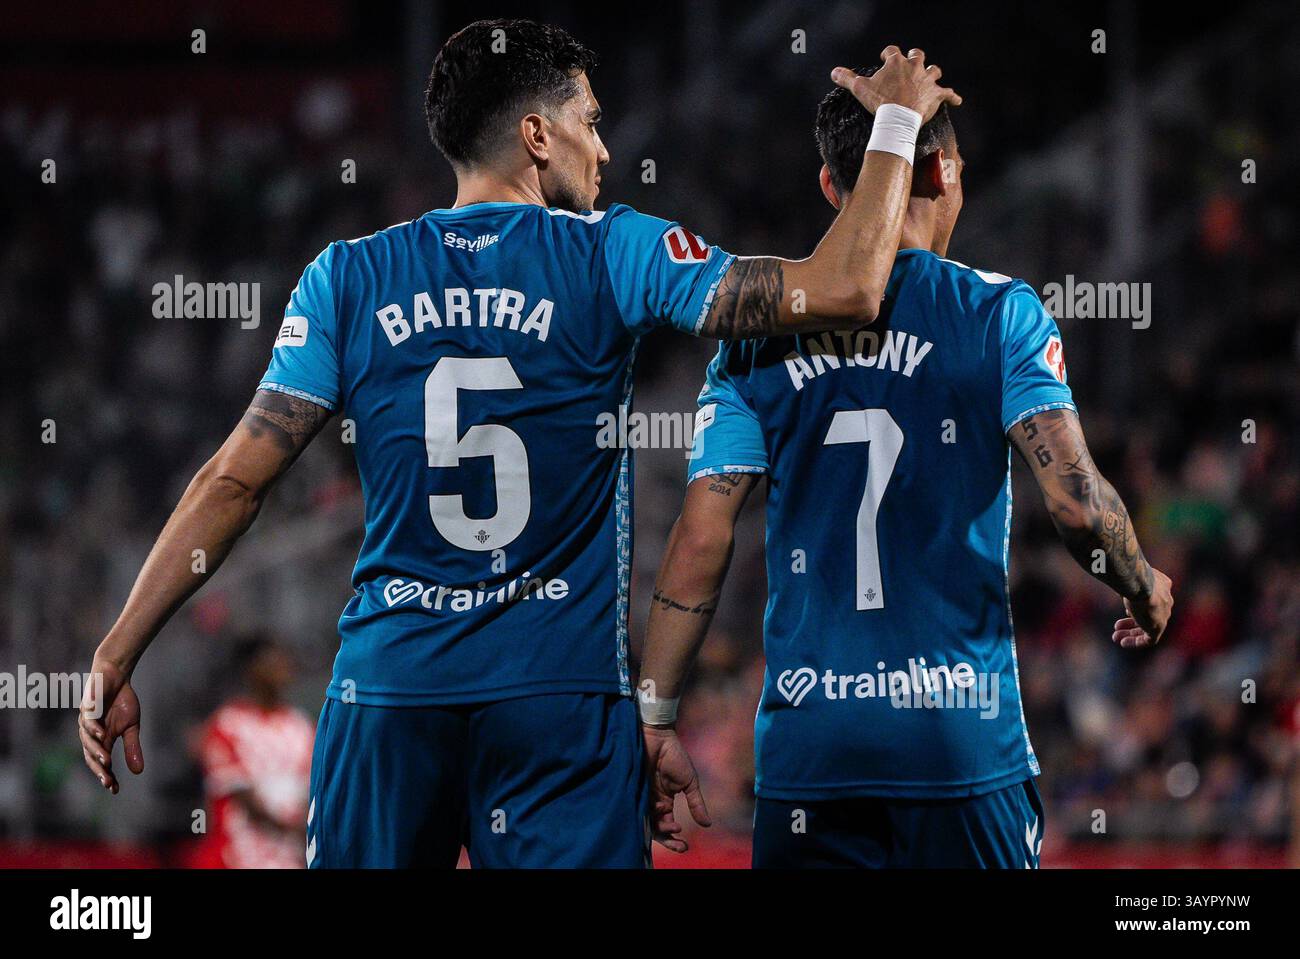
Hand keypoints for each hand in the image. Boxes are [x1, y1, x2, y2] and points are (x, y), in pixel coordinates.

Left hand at [78, 653, 144, 793]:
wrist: (115, 675)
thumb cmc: (121, 700)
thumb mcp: (132, 726)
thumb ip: (132, 747)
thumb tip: (138, 772)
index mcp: (102, 739)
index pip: (102, 762)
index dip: (107, 775)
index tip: (114, 789)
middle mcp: (91, 732)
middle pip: (91, 755)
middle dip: (99, 768)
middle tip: (107, 780)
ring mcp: (87, 719)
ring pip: (87, 739)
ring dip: (96, 750)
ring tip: (106, 761)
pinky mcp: (88, 705)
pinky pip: (88, 719)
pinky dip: (93, 728)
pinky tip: (102, 735)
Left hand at [642, 725, 710, 852]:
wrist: (658, 737)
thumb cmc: (675, 756)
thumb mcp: (690, 782)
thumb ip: (696, 803)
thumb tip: (707, 824)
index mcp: (665, 801)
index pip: (668, 825)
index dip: (674, 838)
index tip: (685, 846)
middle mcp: (652, 802)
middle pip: (656, 828)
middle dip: (668, 840)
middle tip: (679, 846)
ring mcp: (642, 796)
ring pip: (648, 822)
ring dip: (661, 830)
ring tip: (673, 826)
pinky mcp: (633, 790)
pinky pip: (638, 809)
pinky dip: (650, 815)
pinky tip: (661, 810)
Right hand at [832, 46, 961, 121]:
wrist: (897, 118)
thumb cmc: (880, 102)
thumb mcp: (860, 88)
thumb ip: (847, 78)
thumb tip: (834, 72)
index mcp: (897, 63)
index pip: (892, 51)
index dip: (887, 53)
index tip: (883, 57)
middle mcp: (915, 67)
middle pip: (917, 55)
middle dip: (914, 57)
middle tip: (911, 60)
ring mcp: (927, 80)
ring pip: (934, 70)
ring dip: (932, 73)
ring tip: (931, 76)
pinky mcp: (937, 94)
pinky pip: (949, 94)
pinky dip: (952, 97)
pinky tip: (956, 100)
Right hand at [1112, 568, 1173, 647]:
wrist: (1141, 584)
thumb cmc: (1131, 576)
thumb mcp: (1127, 575)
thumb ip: (1125, 579)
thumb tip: (1113, 577)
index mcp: (1162, 585)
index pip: (1152, 599)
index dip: (1137, 606)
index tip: (1125, 610)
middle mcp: (1166, 600)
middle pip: (1150, 614)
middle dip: (1132, 621)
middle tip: (1117, 625)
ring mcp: (1163, 614)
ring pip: (1149, 627)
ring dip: (1131, 633)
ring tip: (1116, 637)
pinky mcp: (1159, 627)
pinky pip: (1149, 639)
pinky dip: (1136, 642)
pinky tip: (1123, 643)